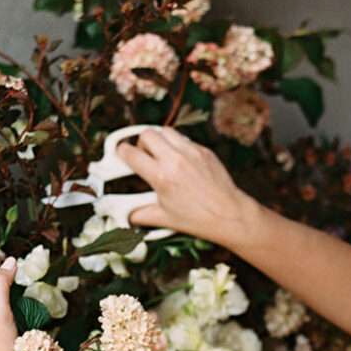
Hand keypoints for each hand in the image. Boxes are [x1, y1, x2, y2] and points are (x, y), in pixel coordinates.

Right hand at [114, 125, 252, 243]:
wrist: (230, 214)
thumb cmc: (198, 219)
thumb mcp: (164, 218)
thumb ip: (139, 214)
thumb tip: (124, 215)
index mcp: (161, 177)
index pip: (130, 153)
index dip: (121, 153)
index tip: (121, 155)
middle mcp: (175, 160)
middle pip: (146, 134)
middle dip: (140, 143)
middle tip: (144, 155)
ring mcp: (191, 153)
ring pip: (166, 131)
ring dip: (159, 140)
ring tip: (161, 155)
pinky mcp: (204, 151)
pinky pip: (184, 140)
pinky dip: (177, 146)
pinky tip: (181, 161)